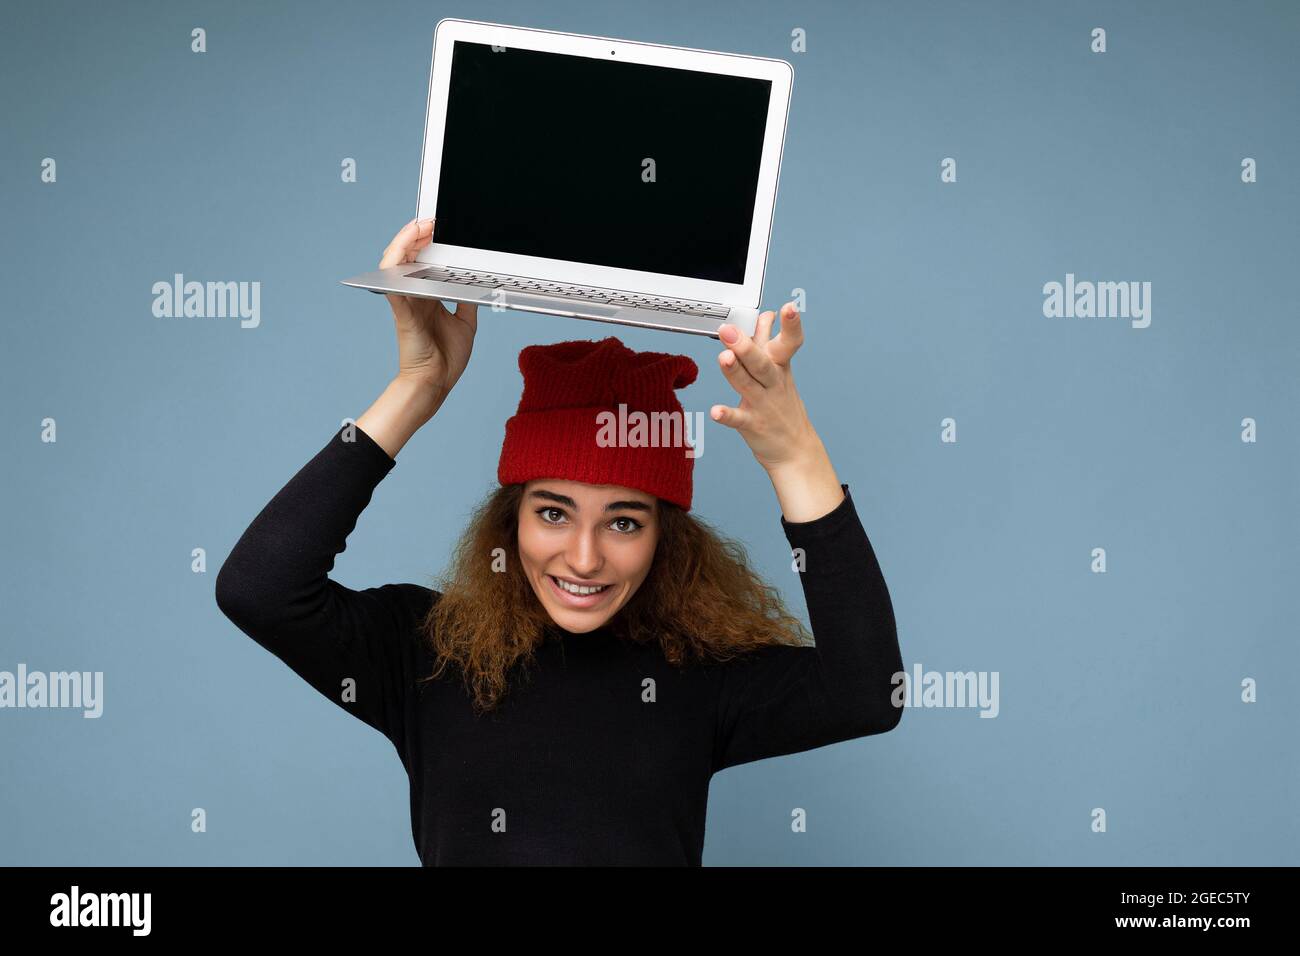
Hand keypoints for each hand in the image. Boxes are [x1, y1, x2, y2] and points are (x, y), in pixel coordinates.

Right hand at [379, 218, 477, 403]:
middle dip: (417, 233)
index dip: (427, 241)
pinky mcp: (403, 309)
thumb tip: (478, 284)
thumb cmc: (447, 358)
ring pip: (395, 261)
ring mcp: (406, 300)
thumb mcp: (467, 323)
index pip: (422, 260)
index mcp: (428, 296)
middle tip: (433, 220)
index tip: (440, 226)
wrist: (436, 382)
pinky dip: (397, 261)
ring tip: (421, 226)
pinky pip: (393, 281)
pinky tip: (408, 246)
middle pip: (407, 255)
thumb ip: (468, 301)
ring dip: (406, 240)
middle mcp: (414, 295)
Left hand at [710, 302, 822, 472]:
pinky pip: (738, 420)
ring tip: (724, 357)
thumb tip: (766, 314)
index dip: (791, 325)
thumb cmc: (783, 406)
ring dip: (734, 371)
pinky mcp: (753, 425)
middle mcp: (773, 383)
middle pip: (761, 362)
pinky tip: (715, 412)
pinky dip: (727, 415)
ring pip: (747, 385)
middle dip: (746, 345)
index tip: (788, 307)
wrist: (796, 451)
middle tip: (730, 330)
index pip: (788, 343)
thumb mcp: (780, 371)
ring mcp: (763, 405)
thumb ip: (767, 342)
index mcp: (780, 367)